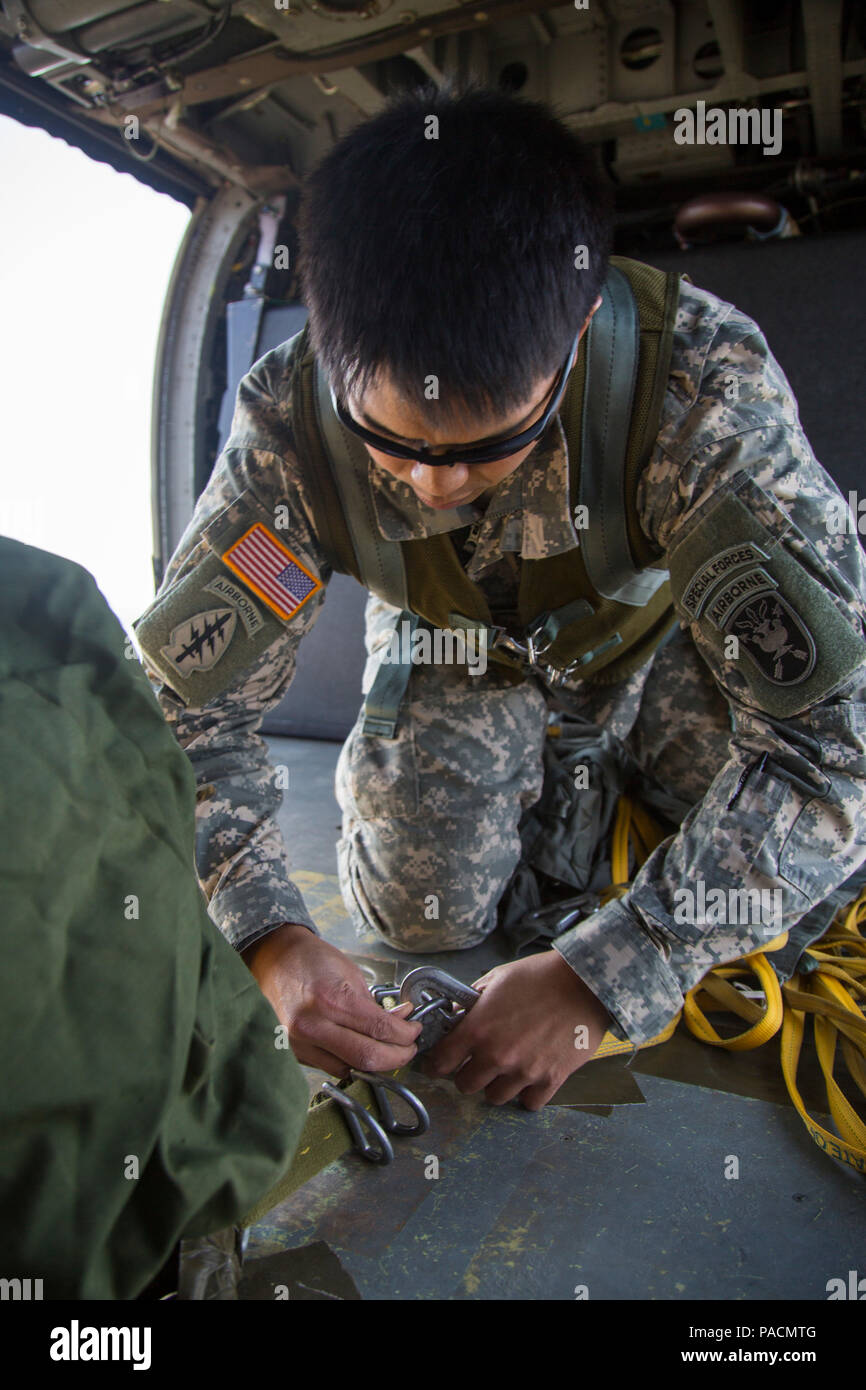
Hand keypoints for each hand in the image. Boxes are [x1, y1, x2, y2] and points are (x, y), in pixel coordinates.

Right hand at [243, 923, 420, 1076]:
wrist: (274, 960)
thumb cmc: (313, 961)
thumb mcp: (351, 974)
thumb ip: (376, 1004)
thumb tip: (403, 1022)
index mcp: (332, 999)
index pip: (381, 1030)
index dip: (406, 1035)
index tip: (414, 1032)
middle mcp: (313, 1025)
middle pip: (367, 1058)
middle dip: (396, 1057)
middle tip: (408, 1048)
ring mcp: (300, 1043)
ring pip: (350, 1068)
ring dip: (375, 1063)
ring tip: (387, 1048)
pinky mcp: (293, 1053)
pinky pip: (331, 1067)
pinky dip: (351, 1062)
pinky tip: (360, 1048)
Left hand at [424, 951, 611, 1109]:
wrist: (585, 983)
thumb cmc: (541, 976)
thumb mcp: (498, 979)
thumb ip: (473, 1002)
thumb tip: (456, 1015)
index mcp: (478, 1029)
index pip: (441, 1061)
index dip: (436, 1063)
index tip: (440, 1063)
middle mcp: (497, 1055)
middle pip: (466, 1085)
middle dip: (468, 1074)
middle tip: (478, 1063)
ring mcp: (524, 1071)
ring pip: (495, 1097)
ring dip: (498, 1085)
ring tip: (507, 1068)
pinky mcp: (551, 1080)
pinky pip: (529, 1103)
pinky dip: (528, 1094)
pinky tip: (531, 1077)